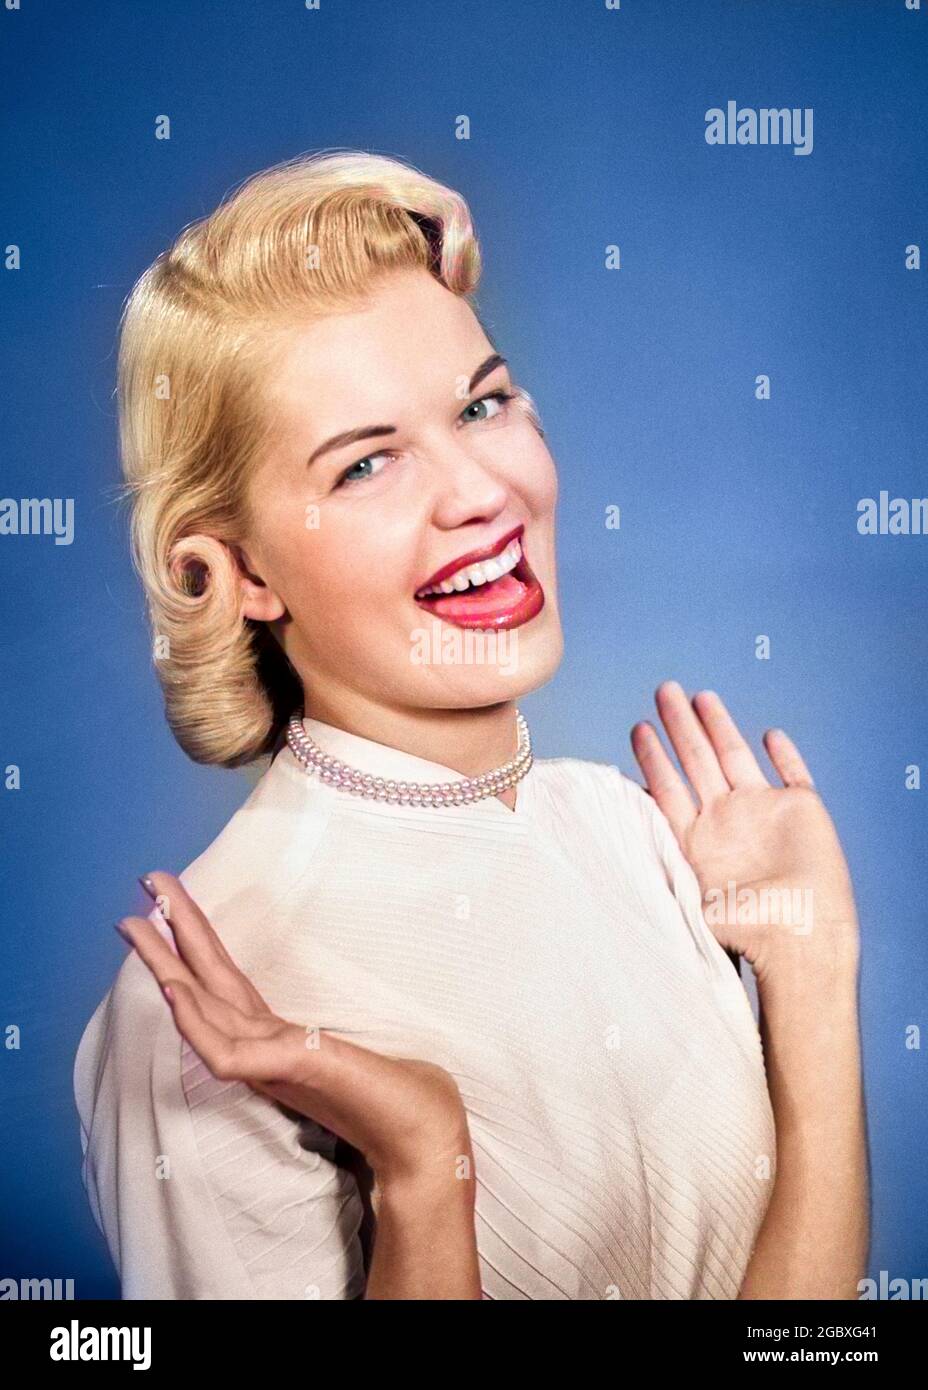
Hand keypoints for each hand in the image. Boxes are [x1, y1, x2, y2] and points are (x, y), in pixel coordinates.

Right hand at [116, 871, 473, 1189]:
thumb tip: (313, 1016)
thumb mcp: (356, 1048)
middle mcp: (266, 1045)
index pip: (225, 978)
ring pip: (203, 1009)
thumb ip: (320, 1038)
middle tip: (144, 882)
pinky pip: (229, 1051)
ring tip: (136, 927)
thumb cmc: (397, 1098)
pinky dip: (196, 1024)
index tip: (168, 893)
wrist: (423, 1142)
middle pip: (205, 980)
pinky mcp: (291, 1073)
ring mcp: (273, 1062)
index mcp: (278, 1034)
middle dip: (170, 933)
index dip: (196, 936)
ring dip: (166, 968)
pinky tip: (174, 990)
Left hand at [630, 682, 859, 988]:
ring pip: (737, 757)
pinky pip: (793, 773)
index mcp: (694, 839)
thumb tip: (602, 845)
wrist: (797, 940)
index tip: (638, 728)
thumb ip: (648, 866)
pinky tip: (771, 734)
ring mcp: (764, 813)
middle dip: (680, 724)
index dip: (653, 756)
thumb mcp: (679, 898)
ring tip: (701, 696)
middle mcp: (726, 820)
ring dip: (719, 726)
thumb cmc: (739, 932)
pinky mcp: (803, 812)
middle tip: (664, 689)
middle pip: (697, 760)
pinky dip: (783, 753)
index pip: (667, 786)